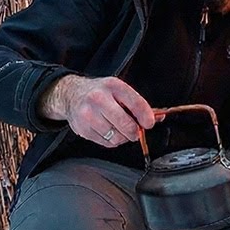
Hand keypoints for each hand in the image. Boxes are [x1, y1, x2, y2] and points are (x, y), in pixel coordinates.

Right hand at [39, 75, 155, 147]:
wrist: (71, 94)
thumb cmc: (99, 93)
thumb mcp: (119, 90)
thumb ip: (138, 104)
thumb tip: (158, 117)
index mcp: (113, 86)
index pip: (136, 104)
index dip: (147, 117)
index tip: (149, 123)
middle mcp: (99, 99)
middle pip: (126, 125)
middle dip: (135, 132)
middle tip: (135, 131)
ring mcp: (89, 115)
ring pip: (117, 137)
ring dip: (122, 137)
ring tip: (119, 129)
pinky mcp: (83, 129)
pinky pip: (106, 143)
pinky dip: (111, 140)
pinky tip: (108, 130)